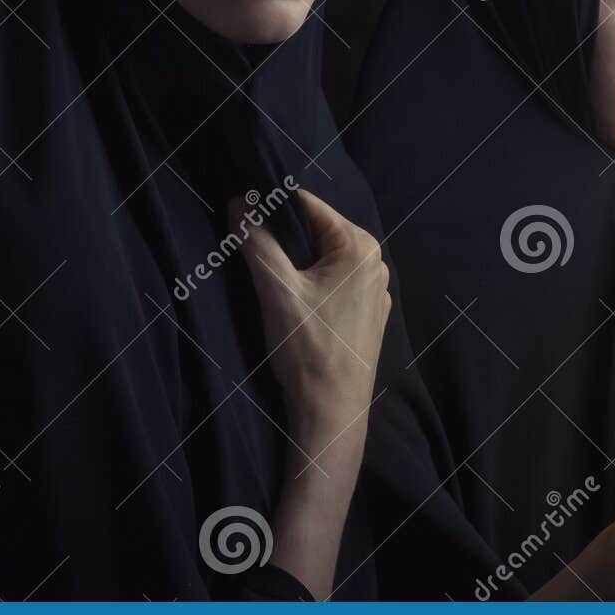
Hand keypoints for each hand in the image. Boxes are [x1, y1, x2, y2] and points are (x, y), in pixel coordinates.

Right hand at [234, 186, 391, 438]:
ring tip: (265, 275)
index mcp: (359, 247)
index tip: (242, 211)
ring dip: (295, 263)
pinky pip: (335, 283)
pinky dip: (311, 284)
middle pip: (318, 232)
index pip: (309, 206)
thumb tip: (239, 205)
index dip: (273, 206)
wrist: (332, 410)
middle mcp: (375, 262)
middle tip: (247, 246)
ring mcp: (375, 290)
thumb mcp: (277, 290)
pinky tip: (292, 301)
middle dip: (282, 237)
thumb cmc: (308, 348)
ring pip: (324, 260)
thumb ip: (257, 243)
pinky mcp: (367, 314)